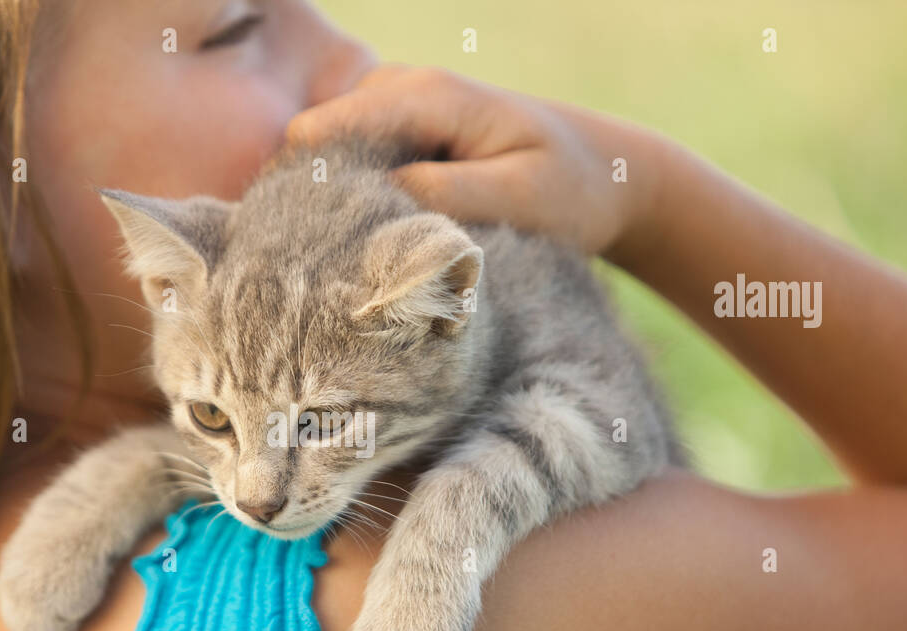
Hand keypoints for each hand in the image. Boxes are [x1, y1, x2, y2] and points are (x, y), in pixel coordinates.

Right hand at [286, 64, 666, 258]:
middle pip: (317, 141)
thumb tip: (376, 199)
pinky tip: (366, 244)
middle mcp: (404, 89)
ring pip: (330, 156)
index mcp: (428, 95)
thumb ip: (446, 194)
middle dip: (315, 197)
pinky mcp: (402, 134)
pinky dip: (354, 202)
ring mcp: (399, 108)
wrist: (605, 175)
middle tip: (325, 265)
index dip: (305, 188)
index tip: (301, 247)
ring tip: (345, 261)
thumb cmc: (571, 191)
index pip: (326, 131)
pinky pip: (353, 165)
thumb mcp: (517, 199)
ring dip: (334, 204)